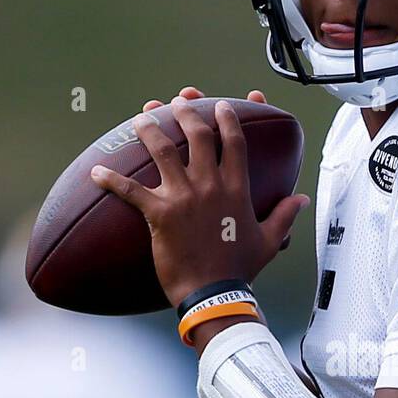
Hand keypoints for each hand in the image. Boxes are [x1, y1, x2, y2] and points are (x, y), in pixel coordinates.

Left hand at [89, 91, 309, 309]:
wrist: (214, 294)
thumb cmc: (239, 270)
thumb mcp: (268, 241)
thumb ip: (284, 216)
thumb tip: (301, 200)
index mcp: (236, 189)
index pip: (234, 142)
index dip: (227, 119)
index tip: (220, 105)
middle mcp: (210, 186)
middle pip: (197, 136)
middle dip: (186, 113)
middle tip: (176, 102)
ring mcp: (183, 197)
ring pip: (163, 151)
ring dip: (150, 130)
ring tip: (140, 118)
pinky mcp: (159, 214)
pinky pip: (131, 190)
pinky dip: (111, 180)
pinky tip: (96, 171)